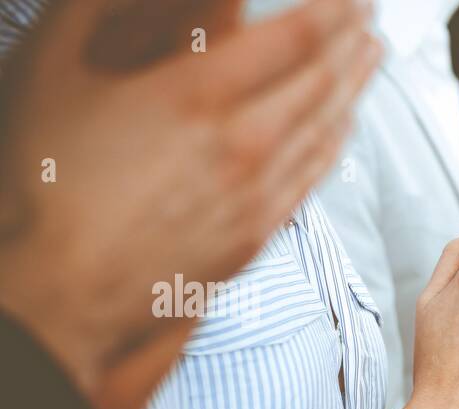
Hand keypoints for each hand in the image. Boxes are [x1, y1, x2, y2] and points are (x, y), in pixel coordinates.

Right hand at [0, 0, 378, 408]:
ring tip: (371, 58)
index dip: (333, 12)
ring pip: (327, 129)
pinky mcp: (258, 234)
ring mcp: (258, 195)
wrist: (65, 293)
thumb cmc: (49, 184)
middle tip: (371, 20)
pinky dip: (336, 142)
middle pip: (322, 81)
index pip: (296, 38)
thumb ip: (108, 10)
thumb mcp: (56, 69)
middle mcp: (244, 145)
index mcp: (199, 95)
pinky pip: (313, 177)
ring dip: (356, 87)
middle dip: (353, 44)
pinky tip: (342, 126)